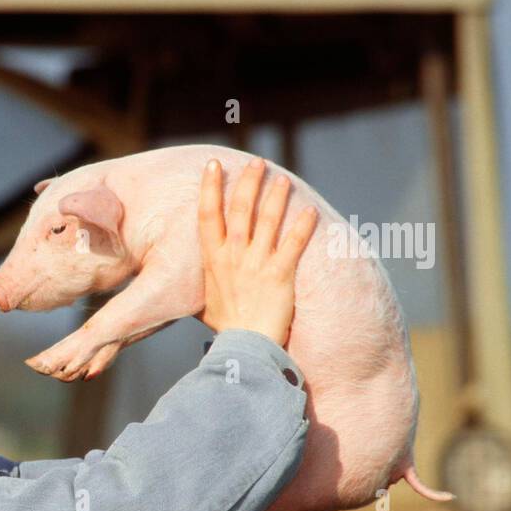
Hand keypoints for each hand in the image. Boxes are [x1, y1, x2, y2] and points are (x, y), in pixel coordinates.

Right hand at [197, 156, 317, 347]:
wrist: (244, 347)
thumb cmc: (227, 326)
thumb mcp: (207, 298)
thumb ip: (209, 278)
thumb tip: (202, 272)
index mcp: (212, 260)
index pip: (208, 215)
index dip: (210, 188)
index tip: (212, 165)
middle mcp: (232, 258)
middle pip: (239, 210)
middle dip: (248, 183)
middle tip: (257, 162)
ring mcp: (256, 265)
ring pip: (267, 222)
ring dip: (275, 197)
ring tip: (283, 178)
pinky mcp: (279, 276)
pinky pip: (293, 245)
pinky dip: (301, 226)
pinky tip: (309, 210)